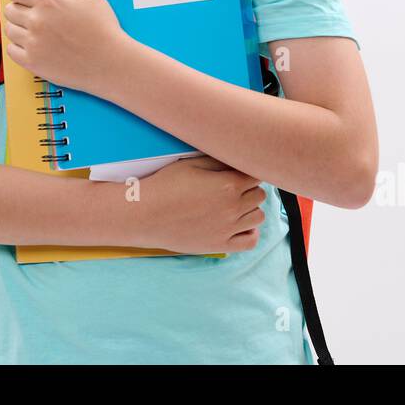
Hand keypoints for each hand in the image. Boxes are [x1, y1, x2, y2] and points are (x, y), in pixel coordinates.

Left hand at [2, 0, 129, 94]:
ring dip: (20, 28)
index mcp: (48, 1)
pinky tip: (37, 46)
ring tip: (40, 31)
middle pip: (9, 9)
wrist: (111, 63)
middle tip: (40, 15)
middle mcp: (36, 21)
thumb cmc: (104, 28)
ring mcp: (33, 44)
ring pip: (9, 29)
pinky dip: (20, 47)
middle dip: (21, 8)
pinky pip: (11, 51)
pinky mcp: (32, 63)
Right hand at [129, 156, 266, 254]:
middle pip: (259, 195)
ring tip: (234, 205)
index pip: (256, 175)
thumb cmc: (165, 185)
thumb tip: (237, 159)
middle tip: (233, 187)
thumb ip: (219, 161)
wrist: (145, 214)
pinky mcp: (220, 245)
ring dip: (250, 209)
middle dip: (250, 189)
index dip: (247, 171)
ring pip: (259, 217)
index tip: (237, 172)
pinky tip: (238, 224)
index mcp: (228, 184)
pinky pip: (250, 241)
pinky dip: (250, 232)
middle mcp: (233, 207)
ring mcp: (228, 228)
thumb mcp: (192, 164)